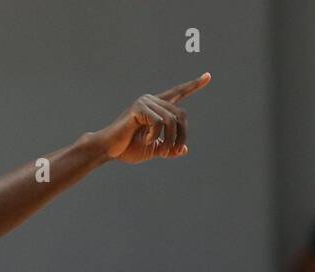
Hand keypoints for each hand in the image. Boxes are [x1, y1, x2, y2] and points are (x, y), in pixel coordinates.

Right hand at [92, 72, 210, 163]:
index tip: (208, 76)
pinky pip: (159, 122)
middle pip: (180, 115)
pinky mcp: (139, 108)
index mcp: (156, 108)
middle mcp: (152, 100)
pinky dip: (156, 136)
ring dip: (171, 140)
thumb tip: (184, 149)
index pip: (178, 93)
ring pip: (172, 120)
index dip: (193, 85)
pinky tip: (148, 141)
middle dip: (182, 136)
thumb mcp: (153, 150)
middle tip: (174, 152)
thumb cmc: (126, 149)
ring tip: (162, 152)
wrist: (107, 150)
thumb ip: (168, 147)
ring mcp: (145, 102)